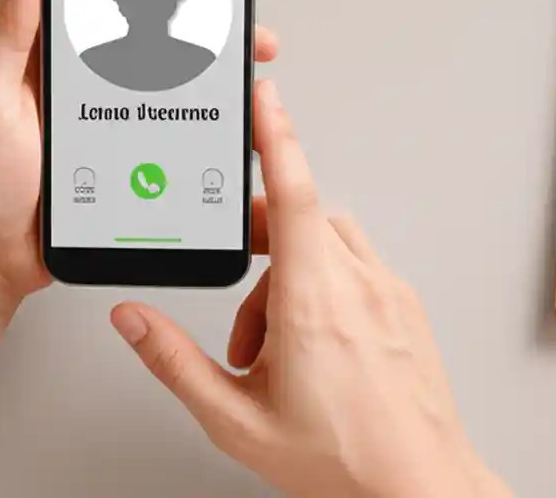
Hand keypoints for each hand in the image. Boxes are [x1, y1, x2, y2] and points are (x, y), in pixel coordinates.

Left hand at [0, 0, 283, 310]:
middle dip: (209, 6)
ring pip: (175, 78)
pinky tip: (234, 116)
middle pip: (156, 29)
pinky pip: (174, 130)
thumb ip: (6, 34)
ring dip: (219, 61)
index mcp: (48, 56)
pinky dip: (209, 120)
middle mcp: (84, 81)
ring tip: (253, 54)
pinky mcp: (127, 160)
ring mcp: (109, 120)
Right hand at [110, 82, 510, 497]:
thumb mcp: (236, 421)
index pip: (291, 194)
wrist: (421, 491)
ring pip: (327, 242)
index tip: (263, 97)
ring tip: (273, 344)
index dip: (274, 138)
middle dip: (259, 244)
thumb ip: (175, 363)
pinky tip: (312, 346)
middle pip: (298, 219)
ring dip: (289, 273)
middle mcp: (358, 287)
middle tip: (241, 304)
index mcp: (314, 304)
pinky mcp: (406, 307)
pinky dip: (323, 287)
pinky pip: (356, 266)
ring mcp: (389, 294)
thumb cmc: (345, 462)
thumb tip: (133, 320)